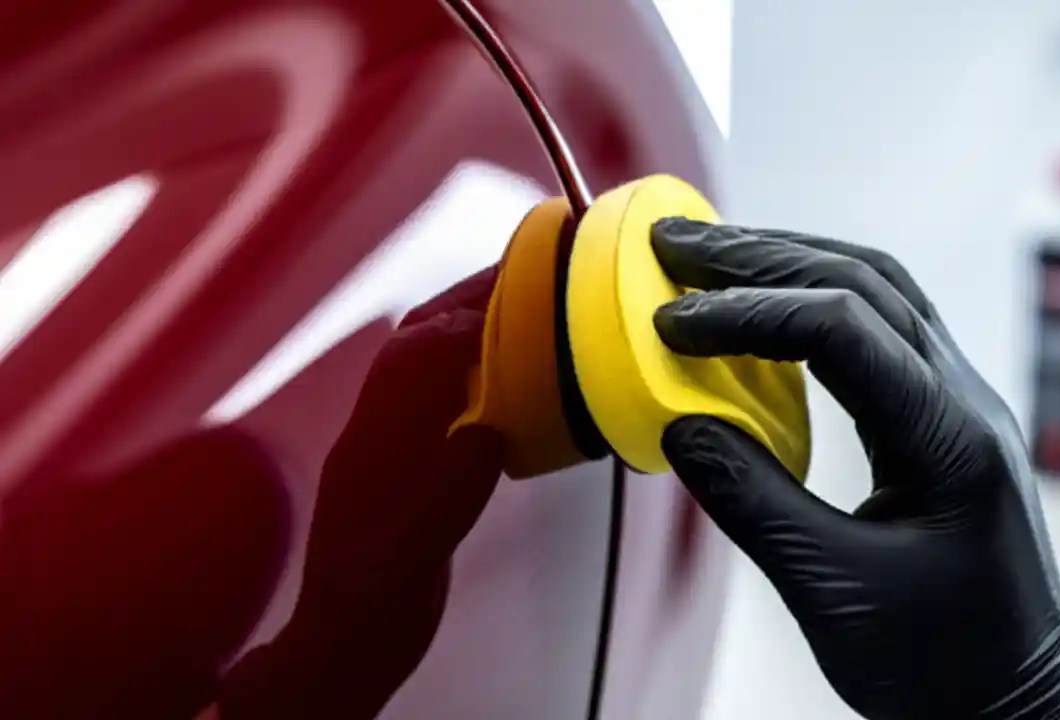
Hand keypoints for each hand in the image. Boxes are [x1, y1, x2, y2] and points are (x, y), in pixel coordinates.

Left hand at [217, 268, 502, 718]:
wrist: (345, 646)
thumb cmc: (368, 608)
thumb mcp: (413, 553)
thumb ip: (447, 491)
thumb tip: (487, 434)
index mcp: (370, 447)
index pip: (412, 357)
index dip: (462, 321)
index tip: (512, 296)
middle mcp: (375, 435)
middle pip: (415, 342)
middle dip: (464, 301)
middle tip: (522, 275)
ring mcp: (389, 448)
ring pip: (427, 366)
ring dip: (469, 329)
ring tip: (521, 309)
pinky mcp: (410, 468)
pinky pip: (442, 399)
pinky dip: (475, 373)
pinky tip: (506, 381)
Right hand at [651, 219, 1059, 719]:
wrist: (1018, 699)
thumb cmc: (940, 662)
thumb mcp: (833, 591)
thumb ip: (753, 503)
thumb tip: (680, 427)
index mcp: (948, 437)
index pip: (842, 330)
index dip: (747, 314)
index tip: (670, 324)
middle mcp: (964, 399)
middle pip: (864, 283)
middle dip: (761, 256)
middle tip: (673, 243)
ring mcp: (960, 402)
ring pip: (877, 292)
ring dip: (790, 263)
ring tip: (710, 257)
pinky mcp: (941, 419)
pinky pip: (879, 329)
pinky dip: (811, 302)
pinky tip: (762, 311)